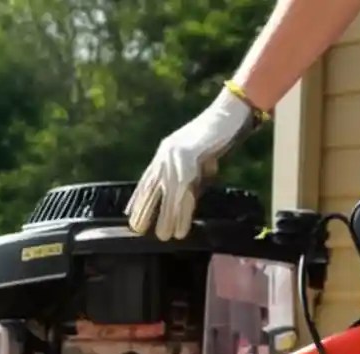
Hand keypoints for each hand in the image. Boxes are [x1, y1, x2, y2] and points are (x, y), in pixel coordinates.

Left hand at [126, 87, 257, 240]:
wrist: (230, 112)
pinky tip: (181, 228)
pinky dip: (182, 214)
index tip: (129, 212)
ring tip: (163, 236)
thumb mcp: (199, 156)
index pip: (148, 178)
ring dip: (165, 218)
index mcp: (166, 151)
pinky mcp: (190, 161)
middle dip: (145, 209)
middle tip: (138, 229)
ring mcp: (176, 158)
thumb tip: (188, 197)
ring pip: (168, 195)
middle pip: (152, 187)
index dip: (139, 196)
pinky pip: (184, 193)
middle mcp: (167, 155)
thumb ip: (192, 175)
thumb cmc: (218, 132)